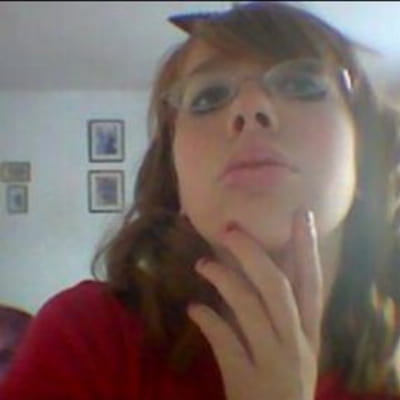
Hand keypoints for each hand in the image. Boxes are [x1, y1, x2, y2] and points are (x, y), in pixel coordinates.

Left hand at [187, 209, 322, 399]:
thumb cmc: (284, 381)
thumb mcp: (295, 347)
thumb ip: (282, 313)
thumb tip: (259, 268)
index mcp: (308, 332)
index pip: (312, 282)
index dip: (307, 248)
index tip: (301, 215)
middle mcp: (296, 342)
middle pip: (277, 288)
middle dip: (253, 255)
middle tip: (230, 230)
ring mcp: (272, 361)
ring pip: (248, 308)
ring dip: (223, 280)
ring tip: (202, 264)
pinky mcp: (245, 380)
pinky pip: (224, 340)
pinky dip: (207, 320)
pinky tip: (194, 308)